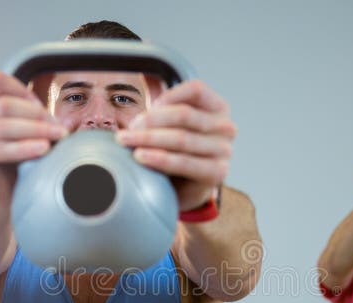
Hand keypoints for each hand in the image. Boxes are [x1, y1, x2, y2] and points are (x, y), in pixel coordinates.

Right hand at [0, 70, 67, 205]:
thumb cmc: (13, 155)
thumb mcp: (25, 128)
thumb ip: (40, 117)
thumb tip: (71, 119)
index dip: (24, 93)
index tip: (46, 111)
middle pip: (2, 104)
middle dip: (36, 116)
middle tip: (60, 129)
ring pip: (2, 125)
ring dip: (35, 130)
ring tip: (57, 137)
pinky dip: (24, 148)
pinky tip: (43, 149)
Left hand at [114, 80, 235, 210]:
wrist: (186, 187)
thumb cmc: (177, 148)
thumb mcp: (171, 120)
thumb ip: (161, 95)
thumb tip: (143, 64)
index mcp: (218, 107)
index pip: (196, 90)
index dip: (169, 96)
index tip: (147, 107)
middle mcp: (226, 127)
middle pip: (184, 115)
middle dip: (151, 121)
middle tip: (126, 128)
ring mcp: (224, 151)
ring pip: (181, 139)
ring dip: (148, 139)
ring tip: (126, 141)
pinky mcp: (217, 173)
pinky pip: (184, 162)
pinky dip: (159, 159)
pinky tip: (140, 157)